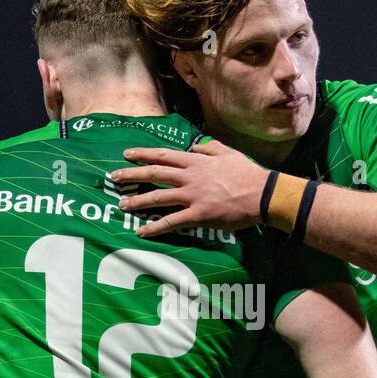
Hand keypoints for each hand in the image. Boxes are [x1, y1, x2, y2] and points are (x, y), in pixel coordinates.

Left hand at [109, 140, 268, 237]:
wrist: (262, 194)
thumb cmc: (247, 174)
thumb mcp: (228, 153)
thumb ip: (209, 148)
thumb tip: (196, 146)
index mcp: (196, 161)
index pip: (164, 156)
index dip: (144, 154)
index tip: (127, 154)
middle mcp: (190, 177)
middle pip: (154, 174)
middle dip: (131, 175)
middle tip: (114, 178)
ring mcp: (192, 196)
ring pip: (158, 197)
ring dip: (137, 201)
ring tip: (121, 205)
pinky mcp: (198, 215)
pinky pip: (171, 222)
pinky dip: (154, 227)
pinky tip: (141, 231)